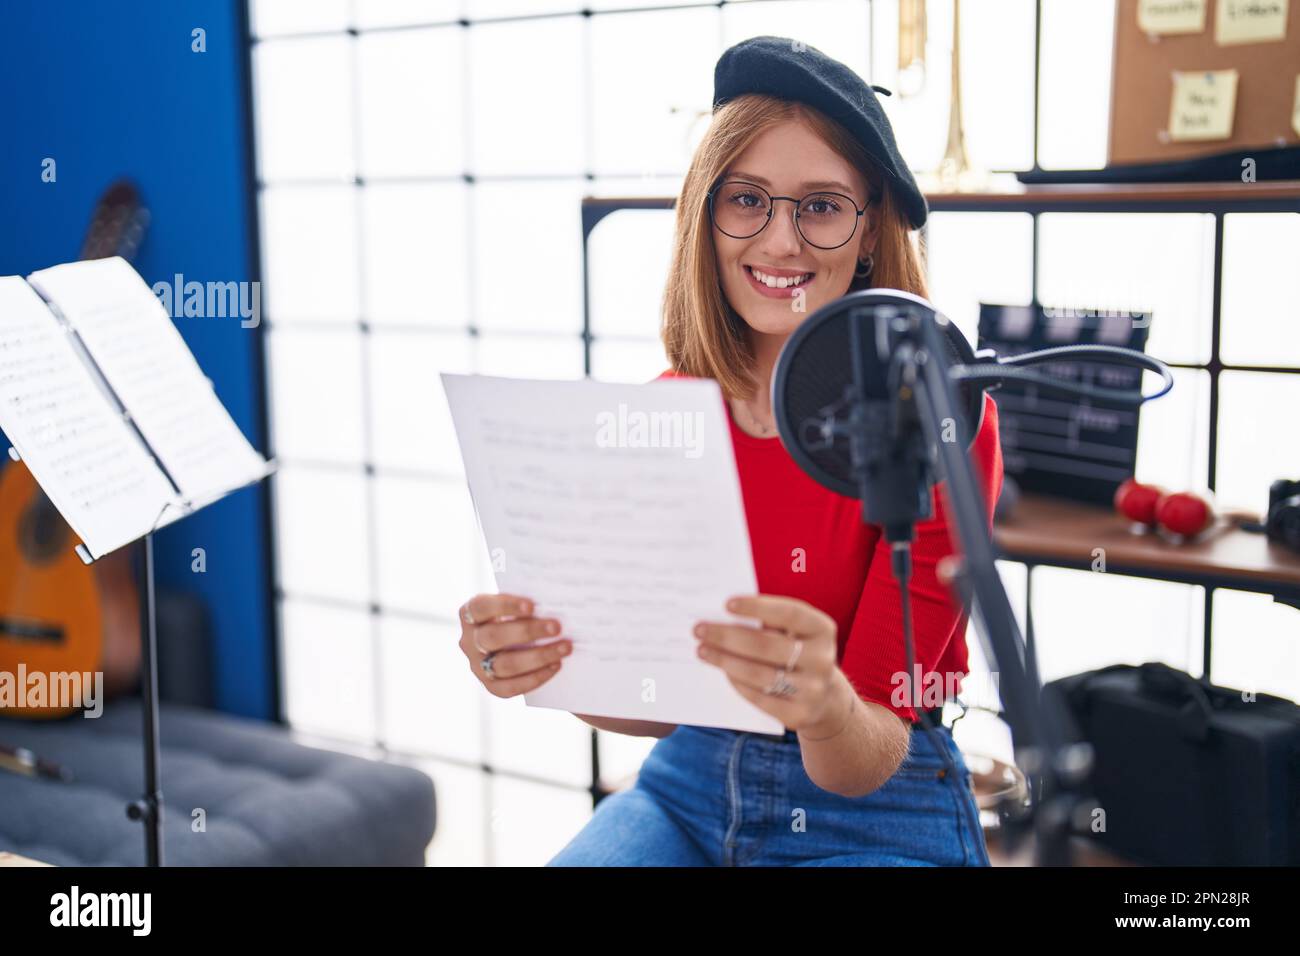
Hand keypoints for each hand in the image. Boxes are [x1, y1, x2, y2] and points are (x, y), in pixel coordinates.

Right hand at [458, 593, 571, 697]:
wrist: (513, 640)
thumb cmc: (517, 615)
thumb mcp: (515, 604)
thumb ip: (526, 602)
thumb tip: (554, 599)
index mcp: (470, 614)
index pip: (481, 607)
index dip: (505, 606)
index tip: (532, 605)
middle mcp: (469, 641)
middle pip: (494, 637)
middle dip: (528, 632)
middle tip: (557, 627)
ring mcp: (477, 666)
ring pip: (505, 665)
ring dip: (538, 657)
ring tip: (565, 648)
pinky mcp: (490, 686)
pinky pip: (510, 687)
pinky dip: (535, 678)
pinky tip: (556, 665)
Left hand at [693, 594, 854, 737]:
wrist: (824, 698)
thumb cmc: (797, 653)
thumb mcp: (795, 633)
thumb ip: (769, 623)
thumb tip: (723, 616)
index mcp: (822, 629)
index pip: (790, 613)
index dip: (758, 607)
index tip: (727, 603)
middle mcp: (822, 660)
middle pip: (767, 646)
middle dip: (728, 636)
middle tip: (700, 629)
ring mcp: (813, 690)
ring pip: (760, 674)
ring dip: (725, 661)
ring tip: (702, 650)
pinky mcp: (799, 715)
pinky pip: (760, 697)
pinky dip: (737, 683)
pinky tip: (723, 671)